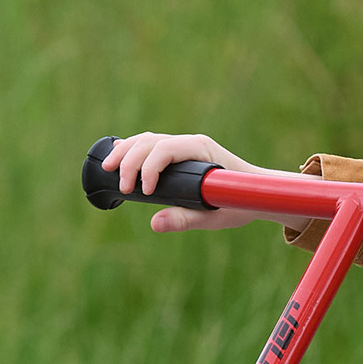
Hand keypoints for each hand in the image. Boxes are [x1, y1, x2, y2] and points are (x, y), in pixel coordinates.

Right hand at [101, 132, 277, 232]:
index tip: (143, 194)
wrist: (256, 192)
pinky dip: (132, 151)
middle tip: (121, 187)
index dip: (149, 167)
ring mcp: (184, 146)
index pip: (166, 149)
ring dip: (125, 152)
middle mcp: (191, 143)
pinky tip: (117, 158)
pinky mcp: (178, 153)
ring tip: (107, 169)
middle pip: (151, 141)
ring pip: (147, 140)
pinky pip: (150, 145)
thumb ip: (185, 220)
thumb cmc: (239, 203)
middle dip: (130, 160)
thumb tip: (154, 223)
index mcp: (201, 150)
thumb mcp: (213, 217)